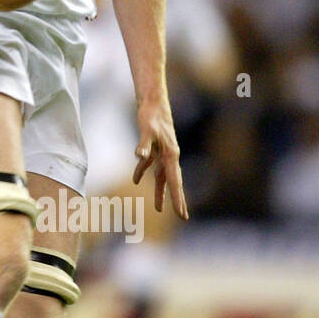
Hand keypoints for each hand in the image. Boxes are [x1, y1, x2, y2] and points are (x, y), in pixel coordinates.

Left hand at [131, 99, 187, 218]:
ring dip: (160, 190)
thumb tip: (139, 157)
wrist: (152, 101)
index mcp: (171, 155)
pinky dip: (143, 171)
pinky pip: (150, 164)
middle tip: (182, 216)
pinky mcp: (155, 147)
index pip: (175, 182)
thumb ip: (143, 144)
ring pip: (162, 176)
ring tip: (159, 208)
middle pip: (173, 182)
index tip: (182, 214)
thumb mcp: (146, 130)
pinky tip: (135, 179)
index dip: (178, 199)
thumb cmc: (150, 115)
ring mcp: (163, 152)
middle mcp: (170, 156)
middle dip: (176, 199)